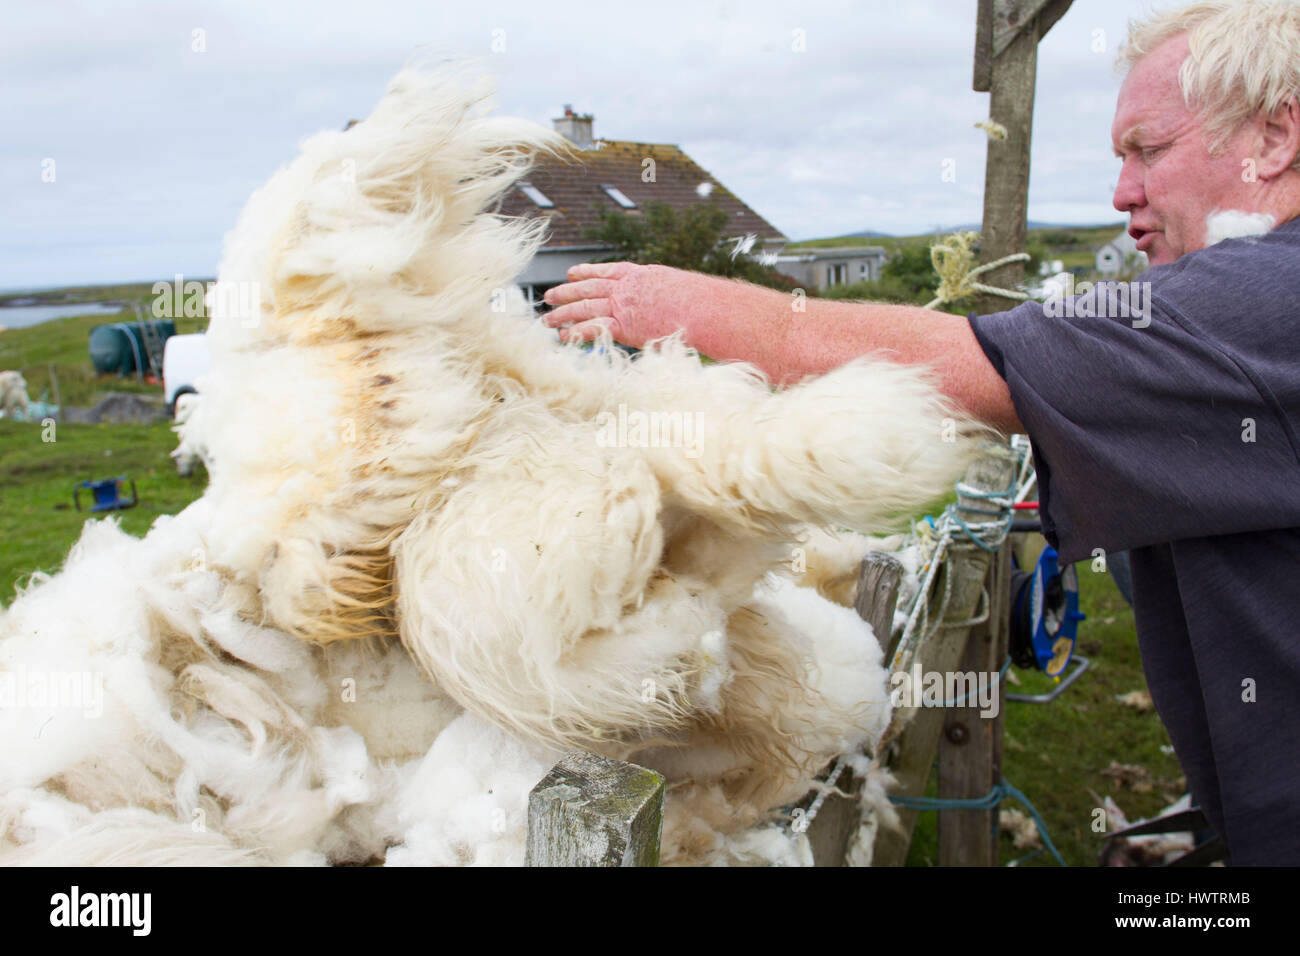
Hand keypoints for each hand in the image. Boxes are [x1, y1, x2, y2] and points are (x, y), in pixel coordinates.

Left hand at [542, 262, 694, 347]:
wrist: (703, 308)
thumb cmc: (699, 302)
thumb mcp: (677, 288)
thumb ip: (663, 294)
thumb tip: (667, 303)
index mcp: (639, 274)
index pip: (606, 271)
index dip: (586, 271)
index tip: (571, 273)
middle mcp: (626, 287)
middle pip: (588, 287)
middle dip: (566, 291)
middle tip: (548, 296)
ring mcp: (623, 305)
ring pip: (584, 306)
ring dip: (562, 312)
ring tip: (546, 320)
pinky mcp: (624, 326)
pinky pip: (593, 328)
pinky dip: (576, 332)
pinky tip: (563, 336)